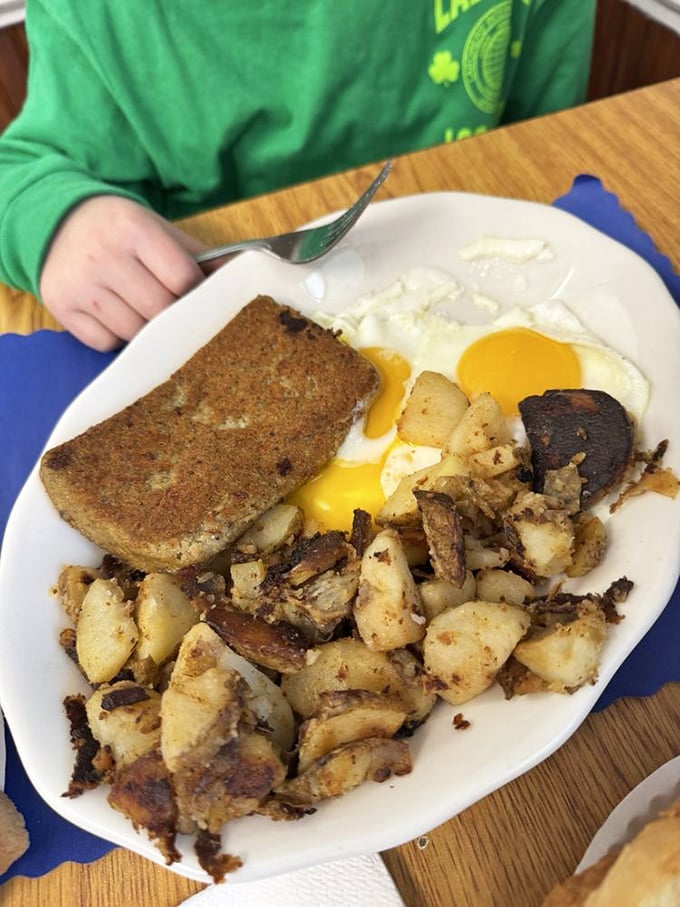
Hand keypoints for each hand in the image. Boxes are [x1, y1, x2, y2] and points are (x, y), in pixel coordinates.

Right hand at [39, 195, 207, 350]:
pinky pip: (105, 342)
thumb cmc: (121, 230)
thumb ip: (198, 256)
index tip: (195, 296)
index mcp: (134, 229)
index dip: (195, 294)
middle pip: (159, 310)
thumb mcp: (158, 229)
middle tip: (174, 312)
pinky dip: (117, 337)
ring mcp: (80, 283)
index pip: (182, 279)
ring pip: (133, 332)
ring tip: (143, 311)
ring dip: (146, 331)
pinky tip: (116, 315)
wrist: (59, 221)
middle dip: (173, 317)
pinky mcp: (61, 306)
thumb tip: (239, 280)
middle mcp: (104, 255)